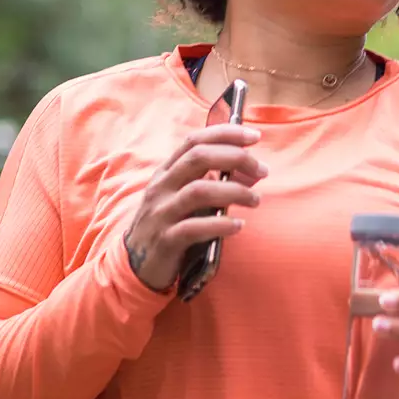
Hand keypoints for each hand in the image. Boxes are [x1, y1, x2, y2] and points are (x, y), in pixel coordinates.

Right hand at [122, 124, 266, 292]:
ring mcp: (161, 213)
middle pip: (198, 158)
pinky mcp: (165, 241)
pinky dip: (220, 225)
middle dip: (235, 158)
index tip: (254, 136)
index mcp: (166, 173)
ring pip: (198, 191)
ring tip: (255, 200)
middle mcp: (161, 188)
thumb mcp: (187, 200)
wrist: (136, 265)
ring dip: (234, 192)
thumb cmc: (169, 225)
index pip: (194, 141)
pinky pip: (194, 228)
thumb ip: (216, 183)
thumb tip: (253, 171)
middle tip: (262, 170)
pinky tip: (238, 225)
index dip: (225, 134)